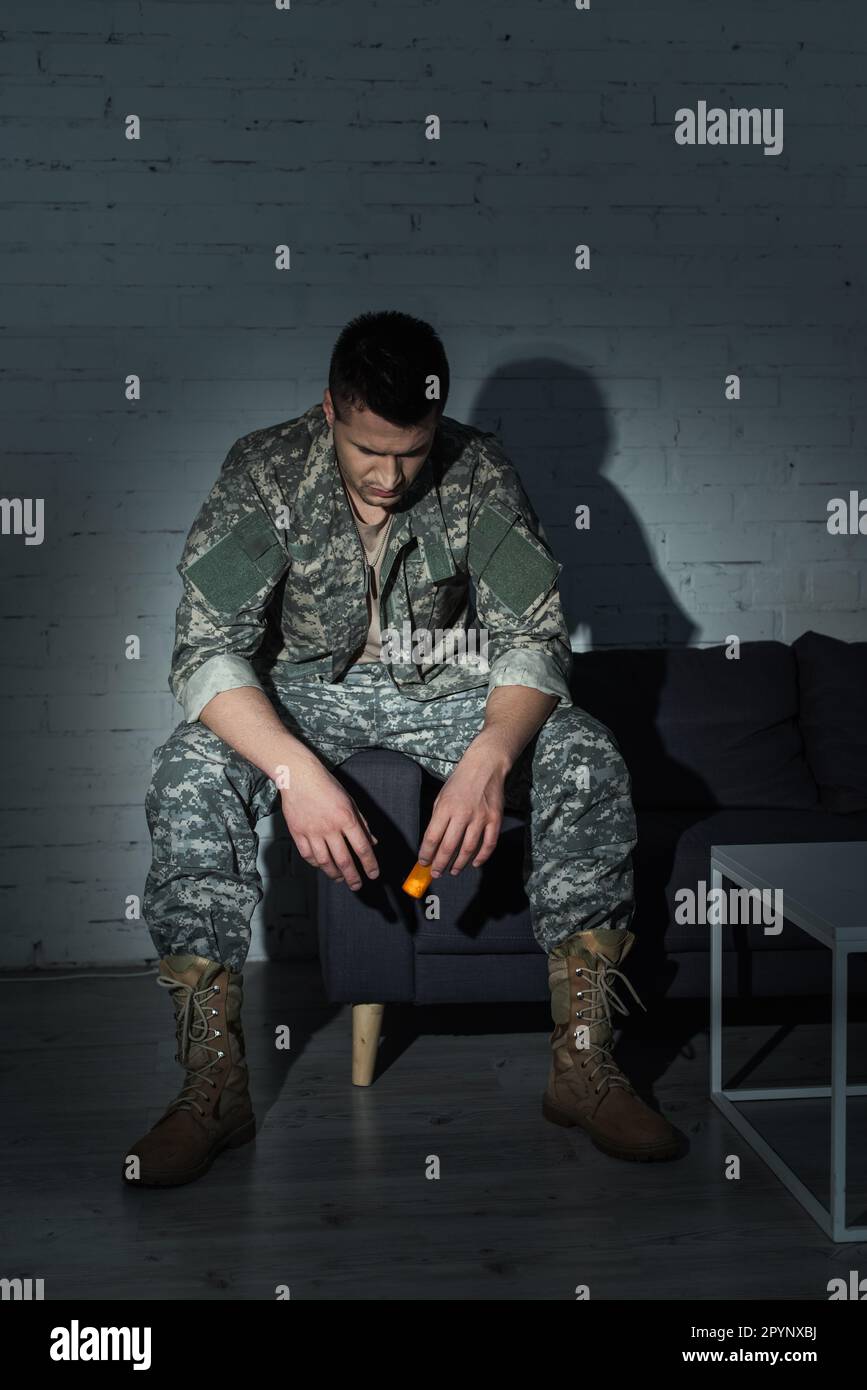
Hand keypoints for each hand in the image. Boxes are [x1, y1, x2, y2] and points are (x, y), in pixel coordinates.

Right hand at [281, 755, 378, 889]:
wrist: (299, 776)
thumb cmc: (326, 786)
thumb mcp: (350, 801)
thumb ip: (362, 823)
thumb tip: (372, 841)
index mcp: (346, 818)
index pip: (362, 847)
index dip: (369, 864)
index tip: (373, 874)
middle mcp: (330, 827)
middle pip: (343, 859)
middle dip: (352, 876)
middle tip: (357, 885)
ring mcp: (312, 831)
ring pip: (324, 861)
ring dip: (334, 873)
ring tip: (340, 878)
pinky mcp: (297, 832)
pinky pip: (308, 855)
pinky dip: (316, 864)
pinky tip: (322, 865)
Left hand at [417, 737, 506, 877]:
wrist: (485, 766)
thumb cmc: (460, 782)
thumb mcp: (441, 797)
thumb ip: (438, 819)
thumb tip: (432, 843)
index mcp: (445, 807)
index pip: (432, 837)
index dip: (426, 853)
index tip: (423, 862)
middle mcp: (462, 814)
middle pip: (448, 846)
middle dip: (440, 864)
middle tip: (436, 873)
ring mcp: (481, 817)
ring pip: (468, 849)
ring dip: (459, 864)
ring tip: (453, 871)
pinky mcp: (495, 819)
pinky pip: (489, 844)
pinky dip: (481, 857)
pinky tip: (474, 863)